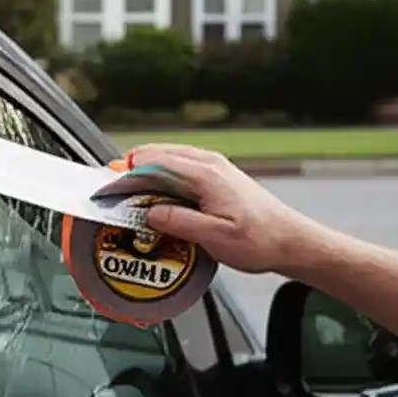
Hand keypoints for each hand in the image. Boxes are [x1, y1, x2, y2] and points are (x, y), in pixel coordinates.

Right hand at [128, 144, 320, 273]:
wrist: (291, 241)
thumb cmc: (260, 241)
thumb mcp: (215, 238)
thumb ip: (179, 222)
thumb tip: (149, 214)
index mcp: (205, 175)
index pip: (153, 165)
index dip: (125, 176)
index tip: (107, 189)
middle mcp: (208, 163)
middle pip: (156, 155)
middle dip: (130, 171)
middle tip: (110, 191)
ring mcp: (214, 166)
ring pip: (167, 158)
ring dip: (145, 172)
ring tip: (127, 192)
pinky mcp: (217, 175)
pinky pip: (179, 166)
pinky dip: (161, 175)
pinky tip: (155, 195)